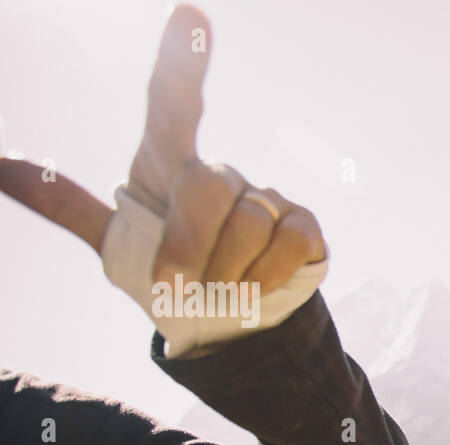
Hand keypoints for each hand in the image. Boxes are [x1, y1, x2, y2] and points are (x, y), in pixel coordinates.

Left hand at [0, 6, 323, 297]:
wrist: (229, 325)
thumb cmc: (171, 276)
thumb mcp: (116, 241)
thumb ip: (63, 202)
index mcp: (170, 166)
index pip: (171, 106)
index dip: (180, 63)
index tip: (190, 15)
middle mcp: (220, 173)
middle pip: (205, 186)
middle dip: (188, 245)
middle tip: (178, 285)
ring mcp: (267, 196)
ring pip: (247, 223)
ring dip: (225, 273)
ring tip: (220, 290)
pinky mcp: (303, 226)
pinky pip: (287, 242)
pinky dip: (264, 277)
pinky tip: (256, 288)